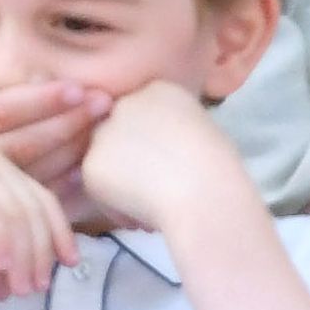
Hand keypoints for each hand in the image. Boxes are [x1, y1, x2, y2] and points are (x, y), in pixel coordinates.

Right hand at [0, 65, 110, 184]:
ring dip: (64, 153)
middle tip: (108, 105)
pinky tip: (71, 180)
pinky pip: (12, 198)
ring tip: (97, 138)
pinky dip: (43, 190)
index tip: (80, 89)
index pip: (5, 108)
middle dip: (68, 122)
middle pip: (24, 138)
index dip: (44, 99)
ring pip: (24, 169)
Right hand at [0, 143, 78, 298]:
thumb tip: (4, 293)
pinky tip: (2, 266)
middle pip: (36, 206)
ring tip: (20, 287)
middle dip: (43, 251)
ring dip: (25, 254)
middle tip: (36, 288)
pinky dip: (2, 240)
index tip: (68, 265)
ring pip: (17, 212)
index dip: (59, 232)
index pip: (41, 198)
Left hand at [79, 80, 249, 232]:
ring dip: (123, 185)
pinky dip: (116, 208)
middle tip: (156, 190)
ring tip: (153, 207)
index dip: (155, 147)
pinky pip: (99, 190)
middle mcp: (125, 103)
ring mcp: (103, 132)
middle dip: (133, 163)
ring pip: (107, 162)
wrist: (205, 194)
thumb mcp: (204, 134)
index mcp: (160, 90)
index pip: (145, 115)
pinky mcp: (90, 164)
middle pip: (121, 135)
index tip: (172, 166)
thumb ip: (175, 131)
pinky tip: (140, 218)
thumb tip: (164, 150)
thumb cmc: (219, 170)